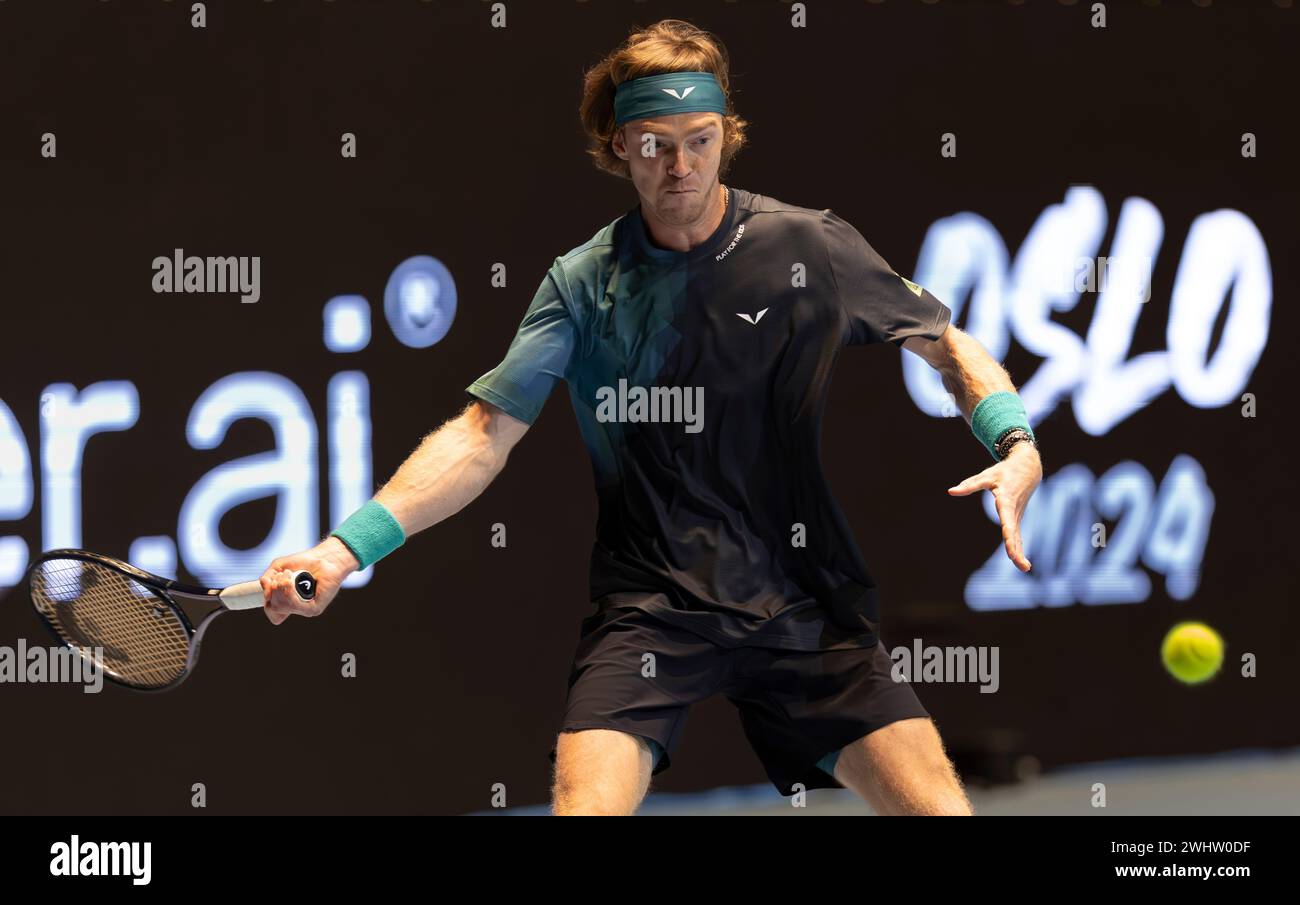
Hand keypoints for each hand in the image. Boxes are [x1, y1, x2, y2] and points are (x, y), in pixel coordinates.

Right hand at [258, 536, 359, 624]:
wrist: (324, 557)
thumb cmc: (303, 562)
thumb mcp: (278, 568)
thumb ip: (267, 581)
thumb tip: (266, 596)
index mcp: (288, 603)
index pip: (273, 614)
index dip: (268, 601)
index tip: (274, 583)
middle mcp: (296, 608)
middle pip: (274, 608)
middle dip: (274, 589)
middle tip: (284, 575)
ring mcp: (305, 610)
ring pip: (281, 607)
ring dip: (280, 588)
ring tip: (289, 575)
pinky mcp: (314, 608)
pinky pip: (294, 606)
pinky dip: (288, 591)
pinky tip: (291, 581)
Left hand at [947, 441, 1041, 572]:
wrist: (1028, 467)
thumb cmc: (1005, 471)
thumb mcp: (987, 476)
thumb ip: (970, 485)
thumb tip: (951, 491)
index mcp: (1007, 500)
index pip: (1007, 522)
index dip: (1009, 537)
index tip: (1011, 550)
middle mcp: (1014, 511)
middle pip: (1015, 534)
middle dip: (1017, 550)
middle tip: (1023, 566)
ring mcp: (1017, 515)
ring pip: (1018, 536)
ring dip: (1020, 552)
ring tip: (1024, 568)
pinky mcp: (1017, 517)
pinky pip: (1017, 534)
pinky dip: (1018, 547)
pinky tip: (1019, 560)